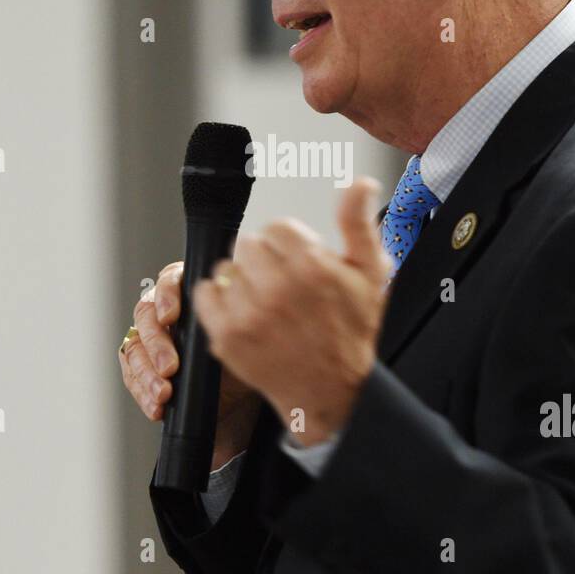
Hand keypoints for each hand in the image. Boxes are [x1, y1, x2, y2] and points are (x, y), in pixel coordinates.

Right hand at [119, 261, 258, 464]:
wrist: (239, 393)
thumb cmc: (239, 356)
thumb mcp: (238, 339)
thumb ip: (224, 325)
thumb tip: (217, 323)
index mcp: (188, 294)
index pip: (169, 281)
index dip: (166, 296)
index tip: (170, 316)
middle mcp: (163, 311)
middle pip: (146, 316)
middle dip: (156, 344)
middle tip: (170, 367)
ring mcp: (149, 339)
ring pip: (135, 348)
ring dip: (147, 373)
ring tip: (164, 392)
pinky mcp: (141, 367)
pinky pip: (133, 377)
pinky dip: (143, 392)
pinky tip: (156, 405)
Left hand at [191, 177, 390, 444]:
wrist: (331, 390)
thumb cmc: (351, 333)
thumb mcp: (370, 274)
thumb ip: (358, 223)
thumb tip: (360, 183)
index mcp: (312, 267)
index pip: (277, 227)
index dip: (288, 244)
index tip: (298, 264)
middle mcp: (278, 289)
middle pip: (248, 243)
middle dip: (265, 259)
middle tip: (282, 283)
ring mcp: (249, 314)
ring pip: (227, 268)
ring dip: (243, 280)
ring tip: (266, 302)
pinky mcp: (226, 335)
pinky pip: (204, 293)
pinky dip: (218, 299)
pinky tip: (244, 311)